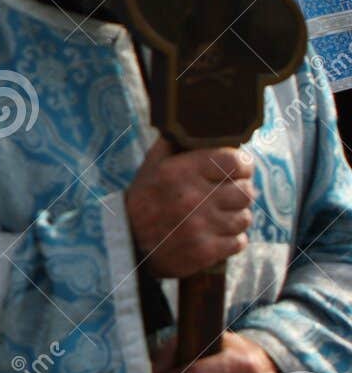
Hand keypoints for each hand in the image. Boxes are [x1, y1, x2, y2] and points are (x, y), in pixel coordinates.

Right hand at [125, 138, 253, 278]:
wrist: (126, 244)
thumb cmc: (144, 200)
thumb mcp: (151, 165)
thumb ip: (173, 143)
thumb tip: (195, 121)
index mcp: (178, 171)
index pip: (234, 161)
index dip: (242, 165)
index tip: (239, 170)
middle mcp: (190, 197)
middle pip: (245, 191)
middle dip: (239, 192)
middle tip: (226, 195)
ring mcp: (199, 226)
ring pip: (245, 218)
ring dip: (235, 217)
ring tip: (218, 216)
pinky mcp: (205, 251)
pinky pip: (240, 242)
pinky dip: (231, 240)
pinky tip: (214, 235)